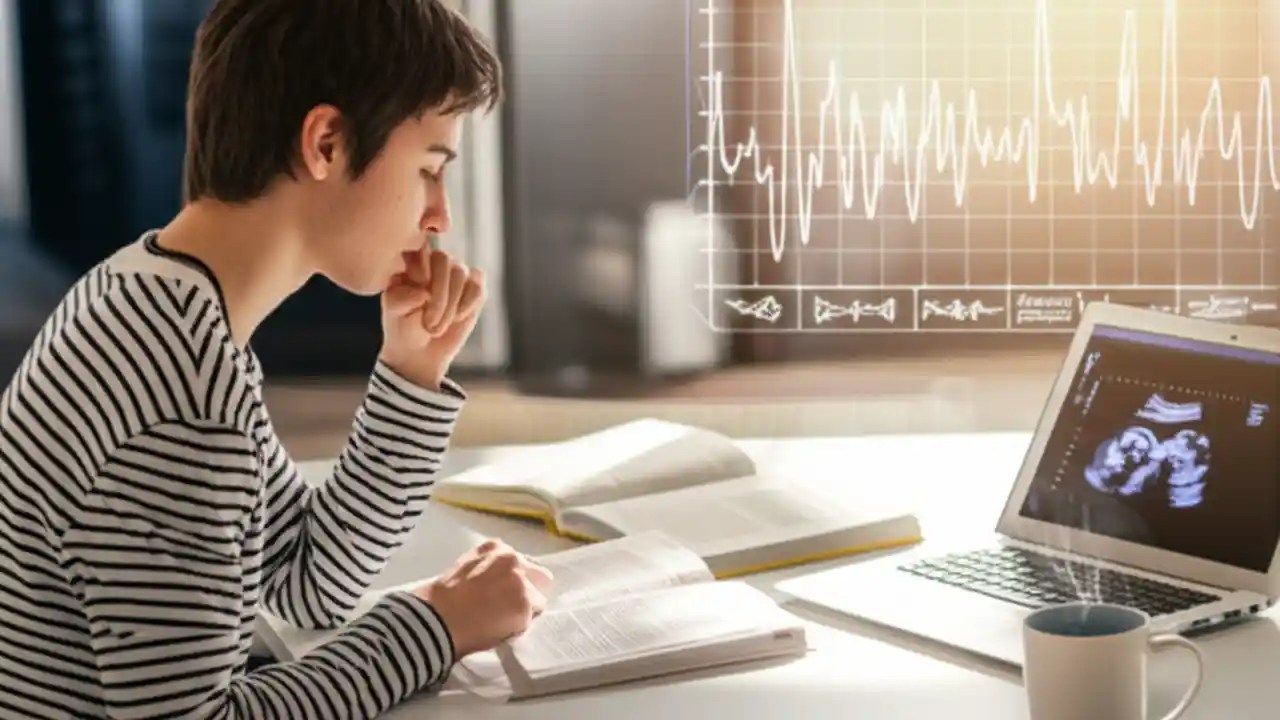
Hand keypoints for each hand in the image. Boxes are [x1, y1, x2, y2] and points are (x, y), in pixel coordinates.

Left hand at [380, 248, 485, 389]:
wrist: (420, 350)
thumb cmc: (403, 324)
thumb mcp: (394, 311)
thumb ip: (402, 297)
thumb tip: (424, 292)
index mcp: (411, 261)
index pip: (421, 247)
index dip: (422, 267)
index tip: (420, 294)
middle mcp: (434, 262)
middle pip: (444, 259)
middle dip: (439, 295)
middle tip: (429, 323)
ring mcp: (456, 272)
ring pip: (461, 273)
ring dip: (451, 305)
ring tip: (437, 327)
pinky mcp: (474, 287)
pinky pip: (477, 287)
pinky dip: (468, 304)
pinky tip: (457, 318)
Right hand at [415, 539, 553, 657]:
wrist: (436, 619)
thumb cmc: (442, 599)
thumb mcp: (466, 568)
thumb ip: (489, 570)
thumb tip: (499, 585)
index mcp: (496, 548)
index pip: (521, 564)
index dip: (515, 582)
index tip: (503, 595)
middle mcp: (513, 559)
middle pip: (540, 578)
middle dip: (530, 593)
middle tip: (508, 609)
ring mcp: (521, 582)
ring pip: (538, 602)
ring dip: (524, 612)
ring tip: (499, 622)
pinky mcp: (525, 605)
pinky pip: (530, 621)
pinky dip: (518, 628)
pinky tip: (498, 630)